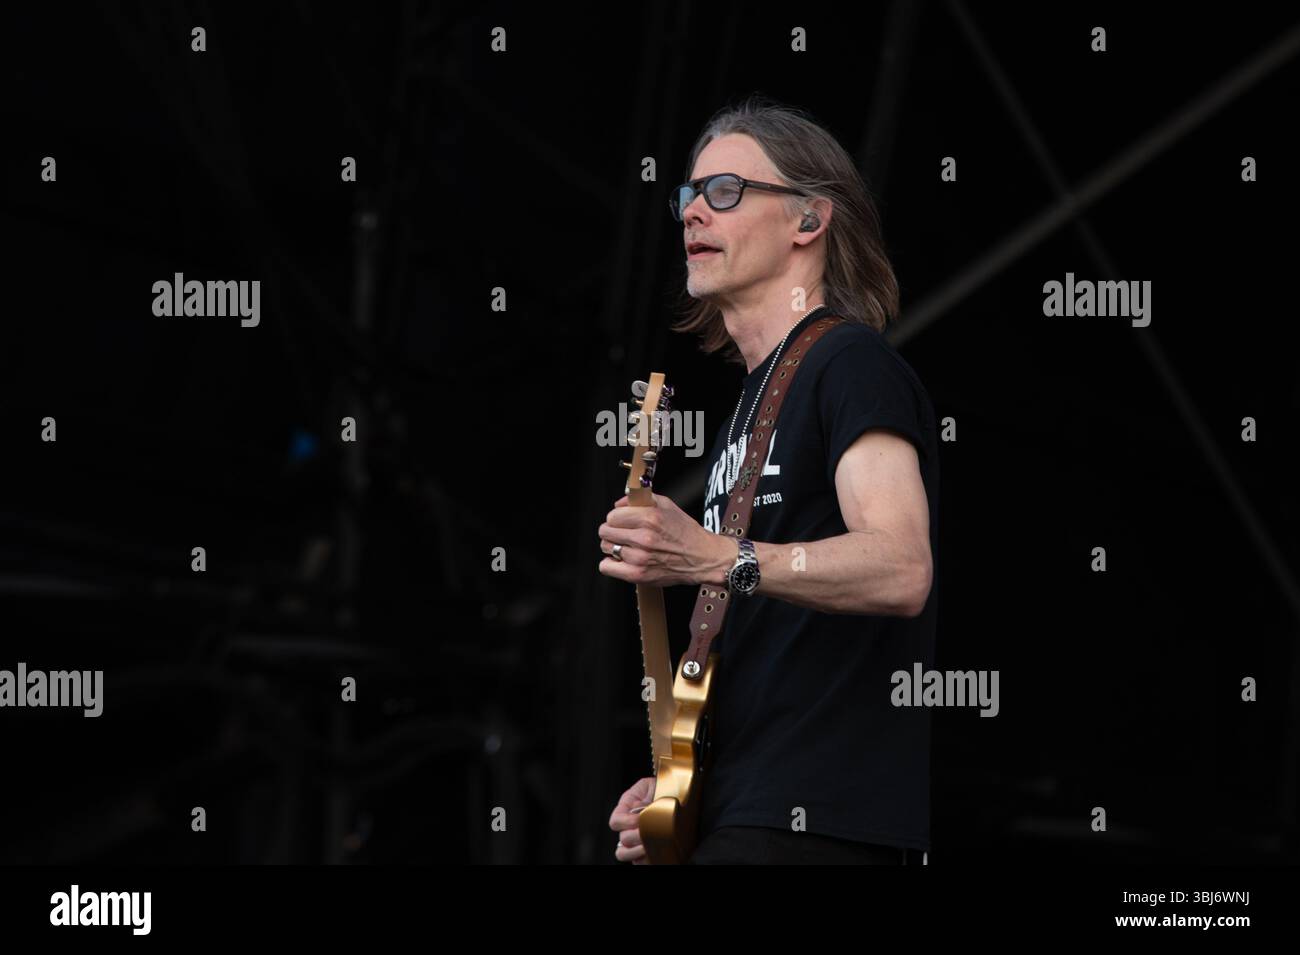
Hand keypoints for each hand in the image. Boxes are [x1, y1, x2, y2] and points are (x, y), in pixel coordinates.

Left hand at [597, 492, 733, 586]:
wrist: (702, 558)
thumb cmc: (686, 533)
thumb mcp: (667, 505)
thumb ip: (641, 500)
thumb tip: (619, 503)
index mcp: (650, 517)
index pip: (612, 515)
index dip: (616, 517)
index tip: (622, 521)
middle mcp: (644, 537)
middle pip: (605, 531)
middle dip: (612, 531)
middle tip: (623, 534)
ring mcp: (640, 557)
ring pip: (605, 548)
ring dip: (613, 546)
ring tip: (627, 547)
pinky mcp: (638, 574)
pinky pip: (606, 567)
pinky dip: (611, 564)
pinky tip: (622, 560)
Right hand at [609, 776, 656, 863]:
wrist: (676, 796)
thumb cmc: (661, 789)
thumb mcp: (649, 785)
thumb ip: (642, 793)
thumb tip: (638, 808)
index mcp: (625, 810)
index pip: (615, 822)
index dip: (626, 822)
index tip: (639, 819)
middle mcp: (627, 827)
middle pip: (622, 838)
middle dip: (636, 836)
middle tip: (649, 832)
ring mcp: (635, 840)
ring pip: (624, 853)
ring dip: (636, 851)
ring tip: (649, 846)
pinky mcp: (644, 850)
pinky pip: (638, 861)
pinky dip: (643, 860)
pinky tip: (653, 853)